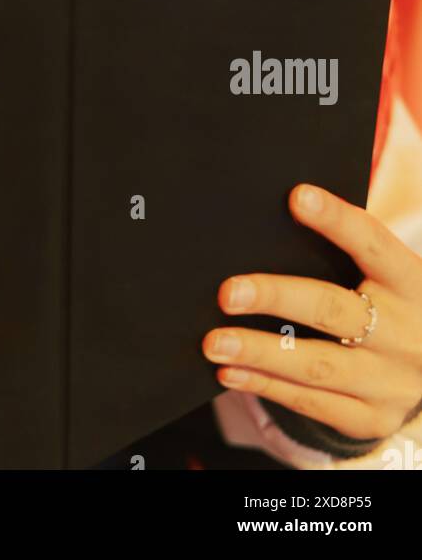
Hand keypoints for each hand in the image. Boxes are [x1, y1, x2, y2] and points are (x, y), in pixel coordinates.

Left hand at [201, 183, 421, 439]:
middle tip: (228, 292)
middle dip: (276, 297)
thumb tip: (281, 214)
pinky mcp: (371, 418)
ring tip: (213, 342)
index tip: (297, 197)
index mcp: (411, 283)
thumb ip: (346, 255)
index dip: (337, 220)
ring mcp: (390, 381)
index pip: (373, 244)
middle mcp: (406, 333)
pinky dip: (266, 385)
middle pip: (333, 309)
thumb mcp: (388, 279)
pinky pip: (312, 403)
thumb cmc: (392, 307)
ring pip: (317, 364)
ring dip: (259, 351)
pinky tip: (230, 372)